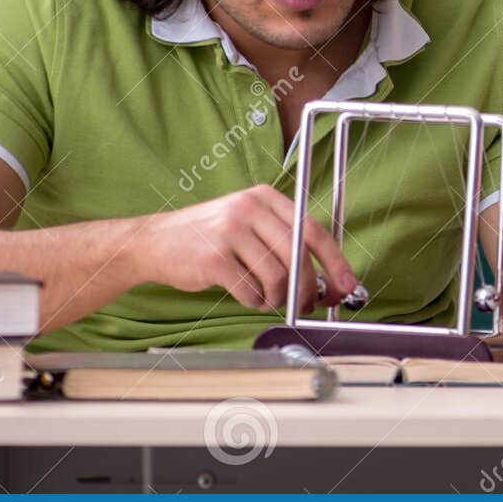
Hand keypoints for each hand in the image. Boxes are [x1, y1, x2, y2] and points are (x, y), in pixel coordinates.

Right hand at [134, 184, 356, 313]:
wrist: (155, 241)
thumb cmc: (209, 237)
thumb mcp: (247, 222)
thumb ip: (283, 240)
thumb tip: (325, 276)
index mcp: (265, 197)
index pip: (313, 229)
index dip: (335, 260)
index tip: (347, 284)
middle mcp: (249, 209)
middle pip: (298, 255)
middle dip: (310, 286)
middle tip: (309, 304)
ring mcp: (230, 232)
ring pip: (277, 276)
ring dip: (279, 298)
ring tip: (269, 299)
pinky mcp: (214, 258)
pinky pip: (251, 291)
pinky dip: (255, 301)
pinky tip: (248, 296)